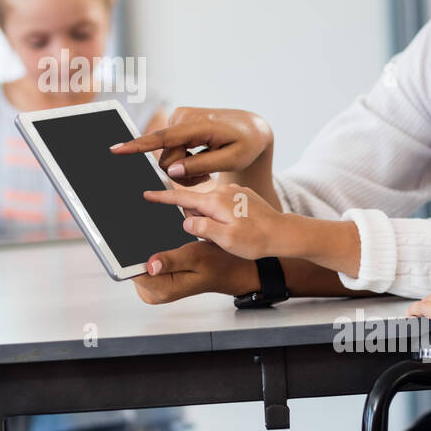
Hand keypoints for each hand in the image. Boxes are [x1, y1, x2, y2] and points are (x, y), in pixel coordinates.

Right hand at [109, 107, 271, 185]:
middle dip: (181, 174)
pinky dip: (183, 160)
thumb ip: (202, 165)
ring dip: (184, 169)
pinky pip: (169, 150)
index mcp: (200, 125)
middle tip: (205, 179)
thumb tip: (172, 171)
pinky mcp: (177, 122)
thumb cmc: (246, 144)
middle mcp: (184, 117)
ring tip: (206, 170)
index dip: (139, 146)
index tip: (116, 150)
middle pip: (167, 158)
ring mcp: (179, 118)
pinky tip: (200, 159)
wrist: (251, 128)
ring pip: (167, 157)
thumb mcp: (232, 160)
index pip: (165, 137)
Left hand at [130, 240, 259, 304]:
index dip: (129, 252)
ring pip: (136, 263)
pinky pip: (144, 263)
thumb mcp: (196, 256)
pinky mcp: (154, 281)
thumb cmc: (216, 265)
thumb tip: (150, 265)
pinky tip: (164, 246)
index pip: (130, 270)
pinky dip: (151, 251)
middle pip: (131, 265)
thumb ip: (171, 260)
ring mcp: (153, 288)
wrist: (227, 271)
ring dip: (146, 249)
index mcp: (162, 290)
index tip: (131, 236)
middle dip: (139, 248)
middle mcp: (154, 293)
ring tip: (166, 242)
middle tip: (159, 237)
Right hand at [142, 182, 299, 260]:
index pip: (181, 196)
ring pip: (209, 205)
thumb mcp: (224, 239)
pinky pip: (222, 204)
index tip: (146, 194)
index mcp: (215, 200)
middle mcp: (222, 191)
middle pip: (195, 203)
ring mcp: (233, 192)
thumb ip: (201, 228)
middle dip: (196, 218)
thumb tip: (186, 220)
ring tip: (229, 234)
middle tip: (214, 237)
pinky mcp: (241, 196)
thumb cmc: (256, 239)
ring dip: (210, 219)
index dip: (162, 197)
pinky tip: (236, 228)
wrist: (284, 234)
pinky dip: (221, 216)